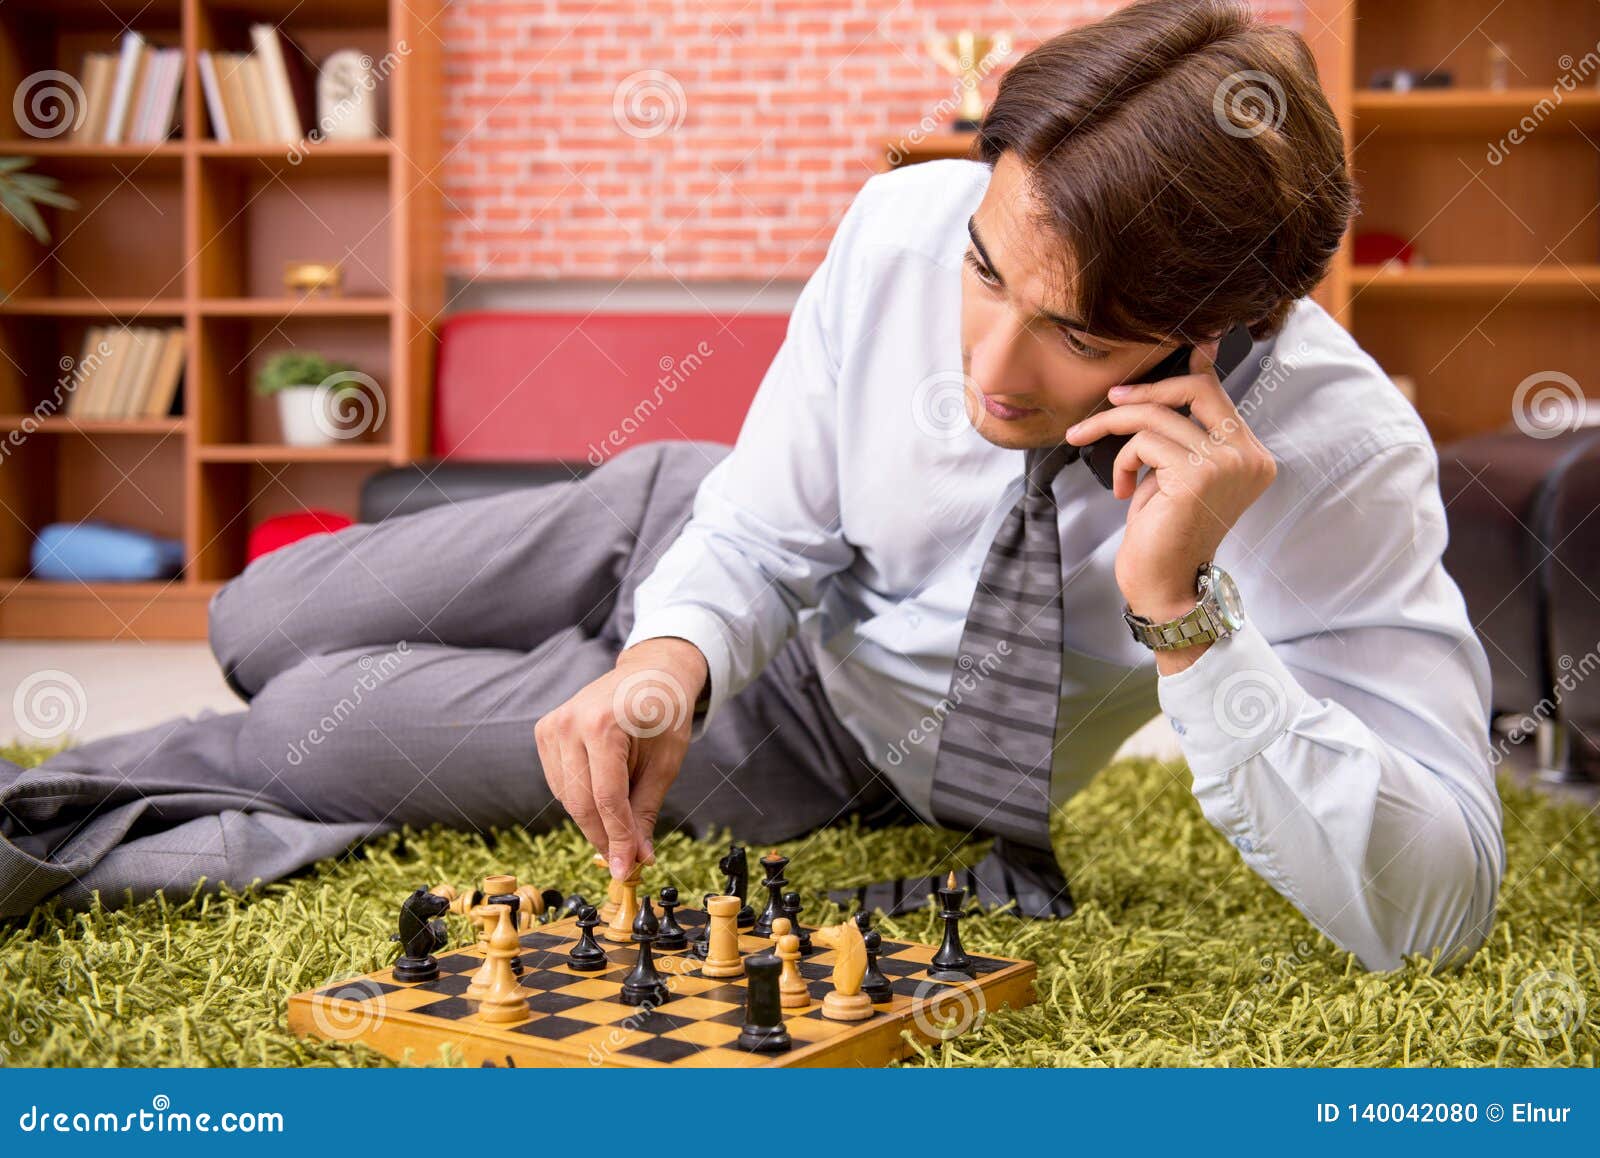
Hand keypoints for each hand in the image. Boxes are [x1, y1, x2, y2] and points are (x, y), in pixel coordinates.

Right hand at [533, 637, 707, 878]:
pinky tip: (604, 796)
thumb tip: (637, 859)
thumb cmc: (663, 715)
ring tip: (624, 821)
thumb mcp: (665, 764)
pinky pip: (560, 783)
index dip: (616, 839)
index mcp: (603, 726)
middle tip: (625, 862)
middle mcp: (570, 724)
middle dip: (604, 837)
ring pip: (567, 797)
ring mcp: (552, 726)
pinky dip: (581, 798)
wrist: (650, 673)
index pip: (605, 798)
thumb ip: (645, 812)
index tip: (626, 869)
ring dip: (594, 820)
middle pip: (581, 803)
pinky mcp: (545, 731)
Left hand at [1064, 341, 1274, 619]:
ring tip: (1119, 474)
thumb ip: (1177, 433)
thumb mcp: (1174, 472)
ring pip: (1157, 416)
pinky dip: (1125, 462)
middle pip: (1196, 390)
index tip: (1156, 366)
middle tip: (1111, 401)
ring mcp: (1227, 464)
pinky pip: (1144, 442)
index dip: (1185, 373)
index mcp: (1250, 455)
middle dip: (1146, 391)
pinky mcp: (1198, 475)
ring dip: (1120, 436)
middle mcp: (1247, 456)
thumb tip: (1169, 386)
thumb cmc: (1164, 533)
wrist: (1164, 588)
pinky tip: (1125, 492)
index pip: (1217, 395)